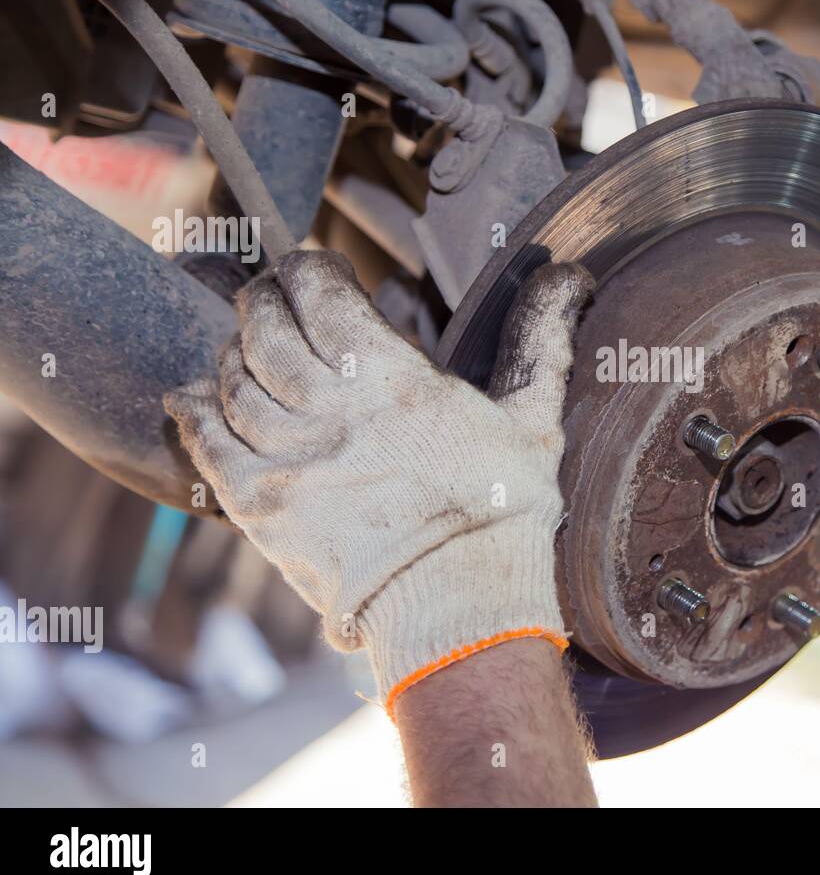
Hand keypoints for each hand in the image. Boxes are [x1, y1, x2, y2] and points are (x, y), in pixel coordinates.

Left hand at [165, 250, 592, 713]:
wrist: (459, 605)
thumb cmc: (503, 514)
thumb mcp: (533, 419)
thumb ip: (540, 341)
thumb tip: (571, 277)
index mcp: (391, 378)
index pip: (320, 295)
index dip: (308, 271)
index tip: (313, 269)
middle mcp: (328, 408)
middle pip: (266, 330)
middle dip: (263, 302)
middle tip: (269, 297)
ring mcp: (287, 458)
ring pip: (235, 382)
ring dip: (235, 354)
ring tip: (245, 349)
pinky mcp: (261, 507)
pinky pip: (207, 444)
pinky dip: (194, 411)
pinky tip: (192, 397)